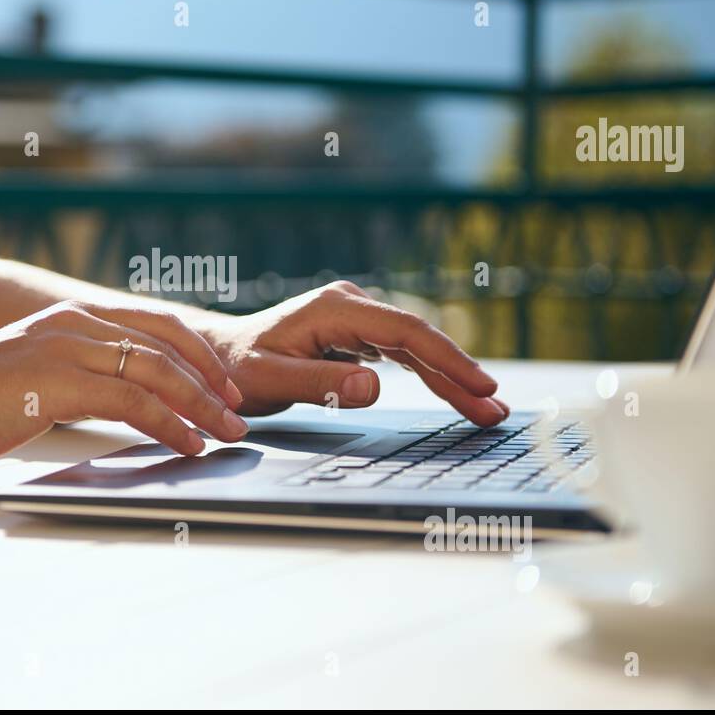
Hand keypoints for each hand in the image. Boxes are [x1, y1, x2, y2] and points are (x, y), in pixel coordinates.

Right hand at [0, 300, 247, 462]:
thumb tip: (125, 400)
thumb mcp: (37, 373)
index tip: (223, 384)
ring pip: (157, 370)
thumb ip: (80, 374)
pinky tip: (186, 442)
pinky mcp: (58, 382)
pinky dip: (169, 423)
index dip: (198, 353)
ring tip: (224, 431)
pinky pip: (132, 400)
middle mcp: (76, 323)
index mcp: (73, 316)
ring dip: (200, 404)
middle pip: (167, 344)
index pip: (155, 324)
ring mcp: (68, 348)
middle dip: (211, 379)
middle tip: (238, 410)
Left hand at [196, 281, 508, 425]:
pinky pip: (403, 355)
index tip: (479, 384)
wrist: (219, 355)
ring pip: (416, 349)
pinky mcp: (357, 335)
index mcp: (334, 310)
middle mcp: (351, 306)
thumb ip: (320, 383)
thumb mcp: (271, 379)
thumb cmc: (238, 368)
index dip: (446, 359)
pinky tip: (457, 394)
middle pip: (419, 339)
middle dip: (460, 373)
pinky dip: (430, 376)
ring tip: (487, 409)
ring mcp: (356, 319)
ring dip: (451, 378)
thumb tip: (373, 386)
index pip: (404, 332)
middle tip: (495, 407)